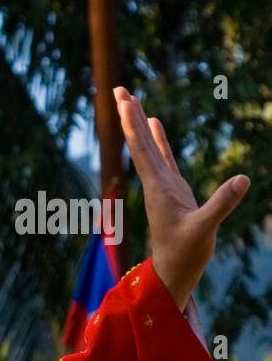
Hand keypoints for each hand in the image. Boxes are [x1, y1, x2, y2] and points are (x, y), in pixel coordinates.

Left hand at [115, 86, 248, 309]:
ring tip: (131, 99)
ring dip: (139, 124)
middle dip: (129, 116)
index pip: (143, 150)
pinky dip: (158, 139)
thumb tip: (243, 180)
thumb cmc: (186, 254)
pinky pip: (163, 157)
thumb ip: (221, 205)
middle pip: (139, 143)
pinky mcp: (172, 190)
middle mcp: (156, 183)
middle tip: (117, 88)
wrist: (174, 271)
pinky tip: (152, 122)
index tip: (124, 100)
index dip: (133, 124)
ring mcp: (163, 184)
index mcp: (158, 188)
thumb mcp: (205, 229)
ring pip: (149, 147)